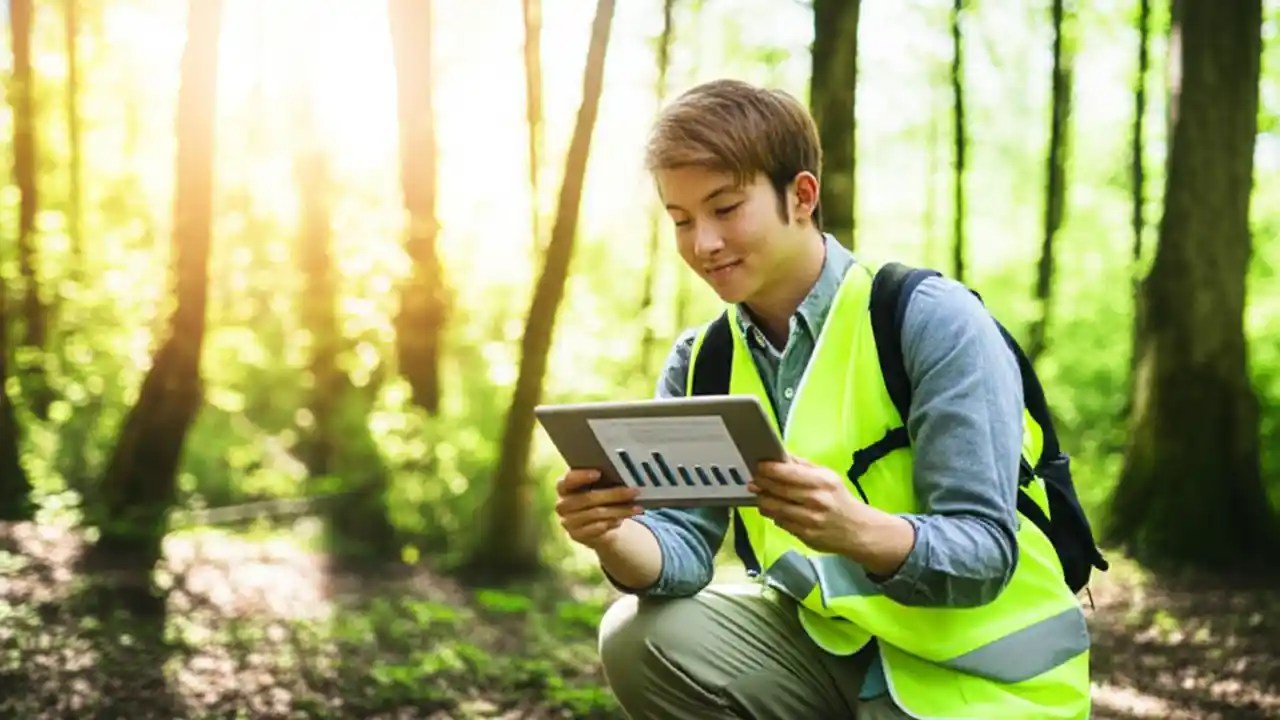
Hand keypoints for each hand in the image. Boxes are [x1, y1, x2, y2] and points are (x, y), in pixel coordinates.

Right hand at [554, 469, 642, 550]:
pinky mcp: (576, 535)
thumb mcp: (599, 487)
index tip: (598, 473)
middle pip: (586, 498)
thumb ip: (604, 480)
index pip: (568, 480)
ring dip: (619, 510)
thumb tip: (625, 475)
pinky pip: (596, 528)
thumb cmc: (599, 497)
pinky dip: (611, 523)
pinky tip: (622, 520)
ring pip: (595, 514)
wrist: (597, 524)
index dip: (581, 476)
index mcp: (564, 487)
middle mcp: (562, 505)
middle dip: (612, 494)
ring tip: (637, 508)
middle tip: (634, 491)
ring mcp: (568, 522)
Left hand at [749, 456, 865, 554]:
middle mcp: (815, 501)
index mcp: (822, 482)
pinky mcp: (804, 535)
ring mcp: (809, 520)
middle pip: (778, 490)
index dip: (770, 469)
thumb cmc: (839, 499)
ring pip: (775, 508)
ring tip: (760, 494)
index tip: (759, 465)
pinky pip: (780, 522)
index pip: (789, 473)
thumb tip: (781, 455)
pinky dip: (773, 515)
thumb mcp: (828, 477)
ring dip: (763, 500)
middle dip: (762, 484)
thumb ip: (803, 466)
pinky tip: (773, 509)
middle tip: (753, 480)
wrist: (857, 530)